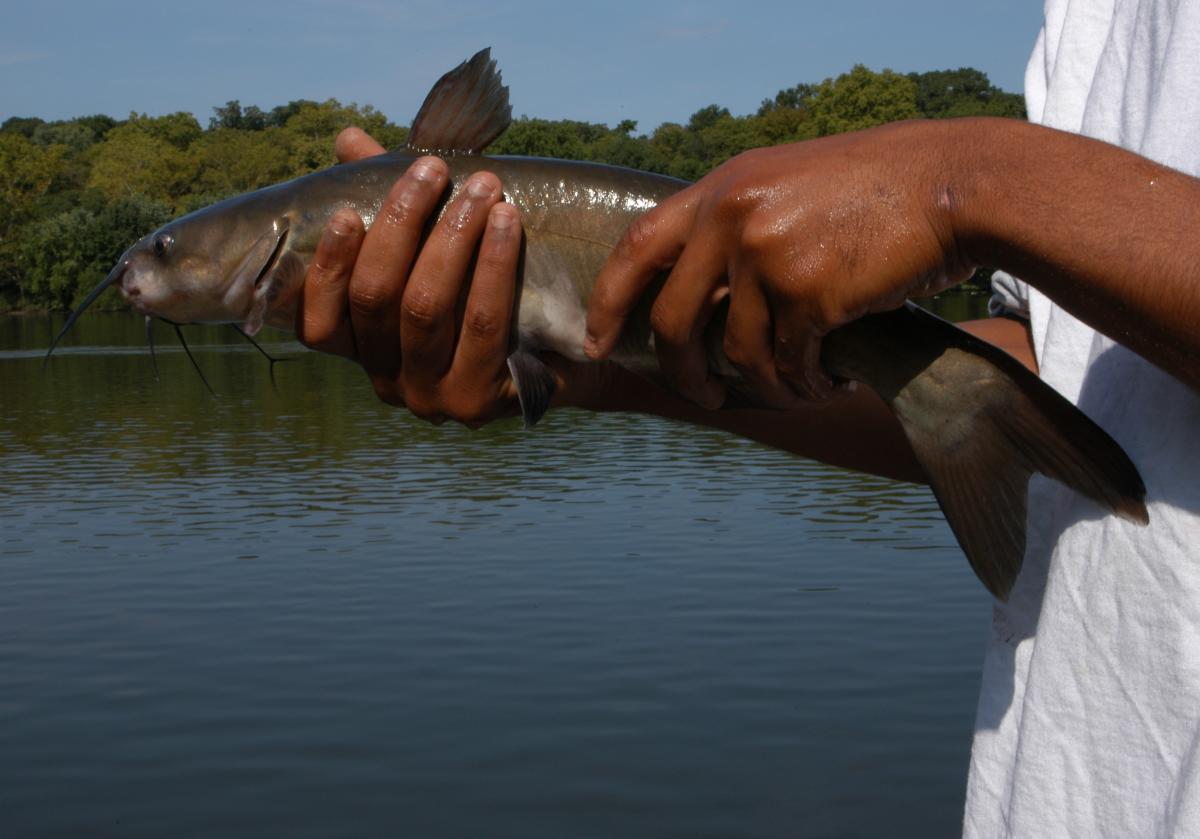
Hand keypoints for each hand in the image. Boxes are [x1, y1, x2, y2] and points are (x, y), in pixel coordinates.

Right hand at [296, 128, 522, 426]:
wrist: (575, 354)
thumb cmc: (491, 288)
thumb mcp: (440, 244)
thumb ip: (393, 202)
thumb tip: (348, 139)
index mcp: (365, 349)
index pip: (318, 323)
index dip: (326, 268)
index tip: (346, 212)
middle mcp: (390, 382)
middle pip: (376, 300)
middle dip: (401, 224)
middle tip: (434, 169)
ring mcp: (433, 398)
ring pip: (426, 310)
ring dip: (453, 237)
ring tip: (484, 186)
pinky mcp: (482, 402)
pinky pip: (483, 325)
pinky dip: (494, 265)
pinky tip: (508, 222)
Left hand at [584, 121, 974, 406]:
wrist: (954, 183)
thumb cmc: (880, 188)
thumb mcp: (790, 184)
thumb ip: (741, 221)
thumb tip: (706, 287)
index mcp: (722, 188)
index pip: (638, 247)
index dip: (609, 301)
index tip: (596, 342)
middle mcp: (732, 219)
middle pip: (672, 319)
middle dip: (682, 372)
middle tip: (704, 398)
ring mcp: (767, 255)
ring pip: (738, 353)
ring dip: (766, 386)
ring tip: (799, 390)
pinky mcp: (809, 292)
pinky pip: (790, 362)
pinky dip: (806, 384)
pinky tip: (831, 381)